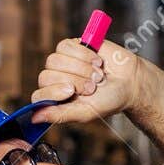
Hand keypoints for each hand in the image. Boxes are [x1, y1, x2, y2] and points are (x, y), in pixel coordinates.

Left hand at [30, 37, 149, 125]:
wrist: (129, 81)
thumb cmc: (109, 100)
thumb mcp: (86, 112)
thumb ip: (60, 115)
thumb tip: (34, 118)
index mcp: (56, 100)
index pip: (38, 95)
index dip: (53, 92)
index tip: (71, 92)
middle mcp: (56, 80)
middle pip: (47, 75)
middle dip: (73, 80)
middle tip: (93, 87)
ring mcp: (63, 62)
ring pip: (55, 59)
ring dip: (80, 67)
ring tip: (97, 75)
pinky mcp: (72, 46)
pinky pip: (66, 46)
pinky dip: (83, 53)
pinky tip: (96, 60)